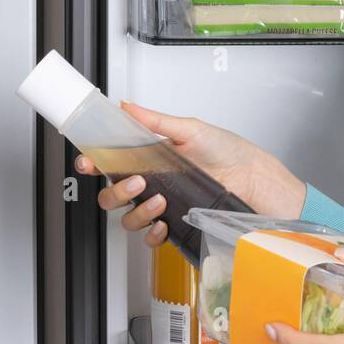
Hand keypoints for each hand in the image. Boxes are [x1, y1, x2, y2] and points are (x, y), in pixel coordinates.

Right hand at [75, 103, 306, 247]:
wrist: (254, 178)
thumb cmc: (228, 151)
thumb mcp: (191, 129)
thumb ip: (156, 121)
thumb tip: (128, 106)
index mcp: (151, 156)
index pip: (112, 162)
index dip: (94, 163)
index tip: (88, 162)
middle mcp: (153, 182)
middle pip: (111, 193)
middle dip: (114, 190)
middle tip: (134, 181)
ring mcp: (162, 204)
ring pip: (127, 216)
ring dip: (136, 210)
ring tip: (158, 200)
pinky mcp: (176, 224)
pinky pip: (150, 237)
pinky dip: (152, 233)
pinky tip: (164, 222)